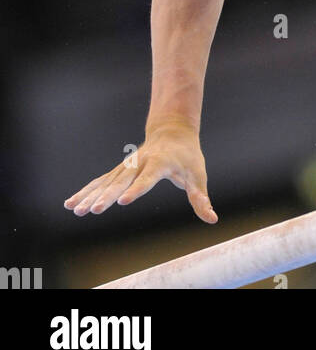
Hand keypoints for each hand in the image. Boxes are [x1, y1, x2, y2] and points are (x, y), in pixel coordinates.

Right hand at [63, 119, 217, 222]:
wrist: (172, 130)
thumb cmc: (187, 156)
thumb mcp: (197, 174)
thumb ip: (200, 197)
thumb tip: (212, 218)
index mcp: (160, 163)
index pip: (146, 179)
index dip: (135, 190)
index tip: (122, 201)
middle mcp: (140, 163)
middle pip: (121, 180)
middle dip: (107, 196)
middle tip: (93, 210)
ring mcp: (127, 166)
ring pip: (106, 181)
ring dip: (90, 195)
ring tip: (74, 210)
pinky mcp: (120, 170)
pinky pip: (100, 181)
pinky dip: (86, 191)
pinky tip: (70, 203)